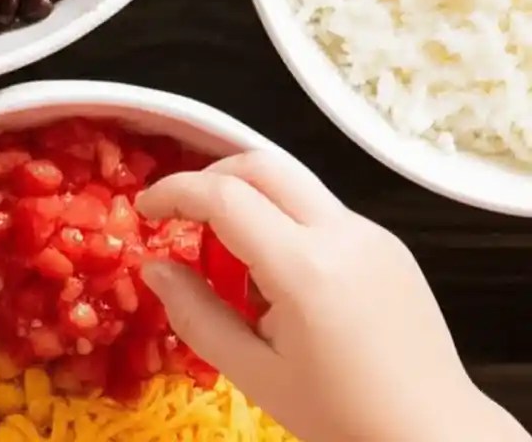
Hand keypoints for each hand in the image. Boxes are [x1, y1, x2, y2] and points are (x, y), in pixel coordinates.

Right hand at [136, 151, 529, 441]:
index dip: (174, 192)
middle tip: (180, 213)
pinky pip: (322, 211)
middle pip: (262, 165)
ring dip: (248, 198)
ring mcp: (372, 234)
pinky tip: (276, 276)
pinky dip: (282, 220)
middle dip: (210, 176)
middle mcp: (343, 234)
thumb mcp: (254, 373)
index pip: (225, 196)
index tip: (145, 210)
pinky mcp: (387, 244)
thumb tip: (155, 268)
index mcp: (306, 269)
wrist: (434, 434)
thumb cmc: (339, 414)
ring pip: (294, 184)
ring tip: (227, 256)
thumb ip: (196, 315)